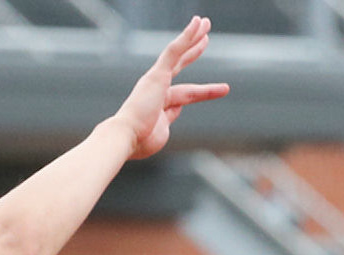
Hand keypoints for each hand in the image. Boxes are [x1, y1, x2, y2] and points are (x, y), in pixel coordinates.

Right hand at [109, 15, 227, 161]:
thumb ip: (168, 120)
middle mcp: (155, 89)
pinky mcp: (158, 74)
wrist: (125, 136)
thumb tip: (175, 111)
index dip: (202, 93)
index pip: (183, 96)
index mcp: (158, 105)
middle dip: (193, 52)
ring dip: (192, 37)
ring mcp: (156, 80)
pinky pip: (174, 50)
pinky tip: (197, 23)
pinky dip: (186, 36)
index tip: (218, 90)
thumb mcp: (160, 134)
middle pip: (179, 66)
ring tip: (205, 22)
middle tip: (205, 39)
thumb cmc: (139, 142)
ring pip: (178, 53)